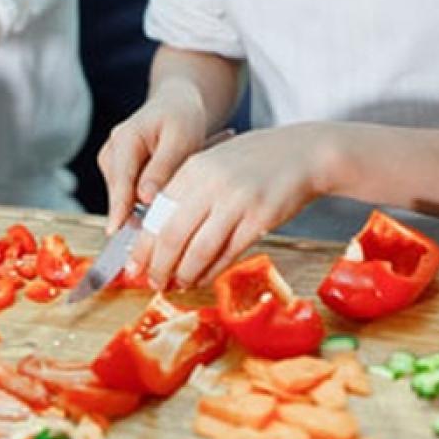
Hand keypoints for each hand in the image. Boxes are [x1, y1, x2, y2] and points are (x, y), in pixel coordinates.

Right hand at [97, 78, 207, 233]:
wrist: (176, 106)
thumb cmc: (181, 118)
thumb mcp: (180, 139)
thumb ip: (162, 169)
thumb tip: (144, 198)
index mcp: (125, 139)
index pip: (120, 180)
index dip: (118, 207)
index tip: (114, 230)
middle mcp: (111, 153)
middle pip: (121, 194)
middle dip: (142, 210)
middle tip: (176, 204)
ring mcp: (112, 165)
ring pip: (126, 199)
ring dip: (148, 203)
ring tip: (175, 184)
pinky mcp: (118, 175)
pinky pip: (131, 197)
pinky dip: (148, 198)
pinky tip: (166, 185)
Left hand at [126, 124, 334, 289]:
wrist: (303, 153)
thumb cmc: (257, 160)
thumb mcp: (215, 162)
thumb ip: (188, 189)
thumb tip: (158, 229)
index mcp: (194, 167)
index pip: (156, 213)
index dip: (142, 244)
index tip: (135, 263)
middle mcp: (211, 184)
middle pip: (172, 235)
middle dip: (157, 265)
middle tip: (152, 281)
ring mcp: (236, 202)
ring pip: (198, 249)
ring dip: (183, 274)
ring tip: (176, 285)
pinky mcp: (259, 219)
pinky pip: (228, 254)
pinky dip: (211, 271)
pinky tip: (202, 278)